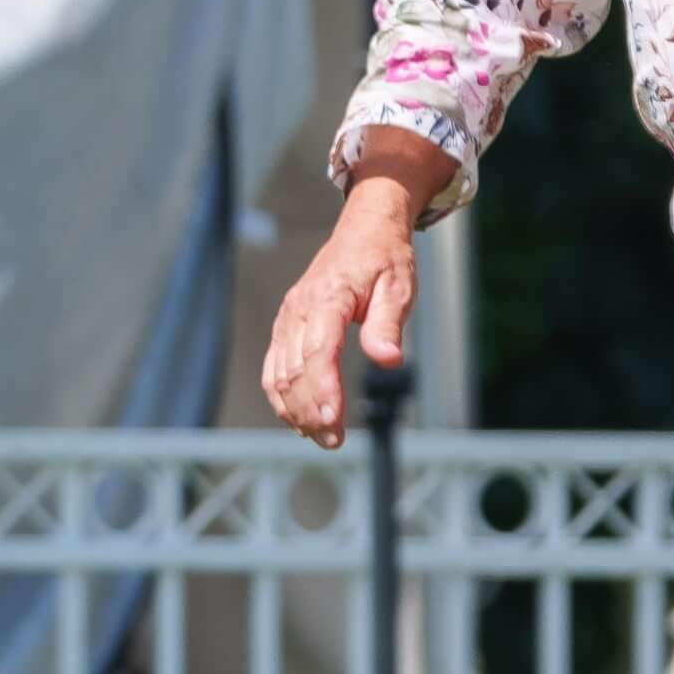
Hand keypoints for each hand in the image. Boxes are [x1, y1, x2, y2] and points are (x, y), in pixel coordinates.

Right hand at [264, 176, 427, 447]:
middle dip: (310, 410)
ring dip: (295, 410)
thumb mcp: (399, 287)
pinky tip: (300, 420)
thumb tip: (388, 360)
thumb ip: (389, 325)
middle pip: (293, 370)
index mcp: (327, 298)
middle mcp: (298, 309)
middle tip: (334, 441)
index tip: (333, 421)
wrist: (364, 231)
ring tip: (322, 438)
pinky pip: (274, 367)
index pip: (319, 352)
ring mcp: (287, 318)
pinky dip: (282, 396)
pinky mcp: (286, 326)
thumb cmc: (386, 260)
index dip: (323, 390)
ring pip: (278, 374)